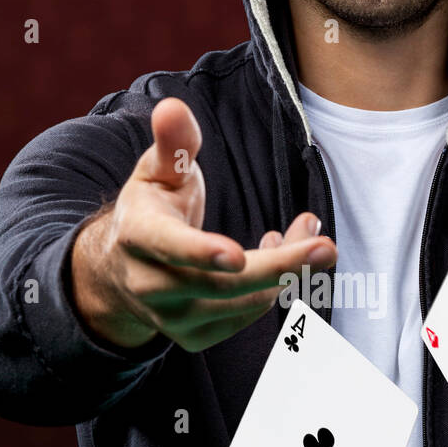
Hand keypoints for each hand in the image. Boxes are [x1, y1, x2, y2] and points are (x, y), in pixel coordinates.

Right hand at [71, 97, 336, 350]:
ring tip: (306, 231)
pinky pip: (248, 315)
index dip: (202, 252)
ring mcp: (171, 319)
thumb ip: (172, 142)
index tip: (237, 254)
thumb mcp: (156, 170)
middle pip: (221, 285)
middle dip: (279, 266)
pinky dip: (275, 286)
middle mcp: (149, 285)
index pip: (169, 247)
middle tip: (325, 246)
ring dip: (287, 269)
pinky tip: (278, 252)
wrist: (122, 269)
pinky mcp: (195, 338)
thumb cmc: (152, 209)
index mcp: (137, 235)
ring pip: (243, 302)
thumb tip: (173, 108)